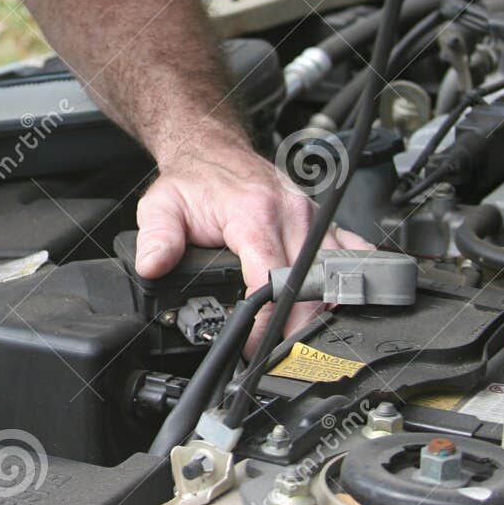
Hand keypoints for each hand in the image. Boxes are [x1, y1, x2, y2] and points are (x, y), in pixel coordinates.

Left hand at [132, 132, 371, 351]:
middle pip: (312, 285)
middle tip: (280, 355)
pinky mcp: (321, 218)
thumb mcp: (162, 206)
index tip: (252, 346)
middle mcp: (291, 213)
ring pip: (336, 273)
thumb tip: (153, 266)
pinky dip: (346, 279)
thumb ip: (157, 238)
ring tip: (301, 336)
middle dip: (298, 327)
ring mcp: (311, 215)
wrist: (212, 149)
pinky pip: (351, 252)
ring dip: (323, 308)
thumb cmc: (193, 180)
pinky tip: (332, 300)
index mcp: (254, 213)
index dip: (265, 322)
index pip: (271, 281)